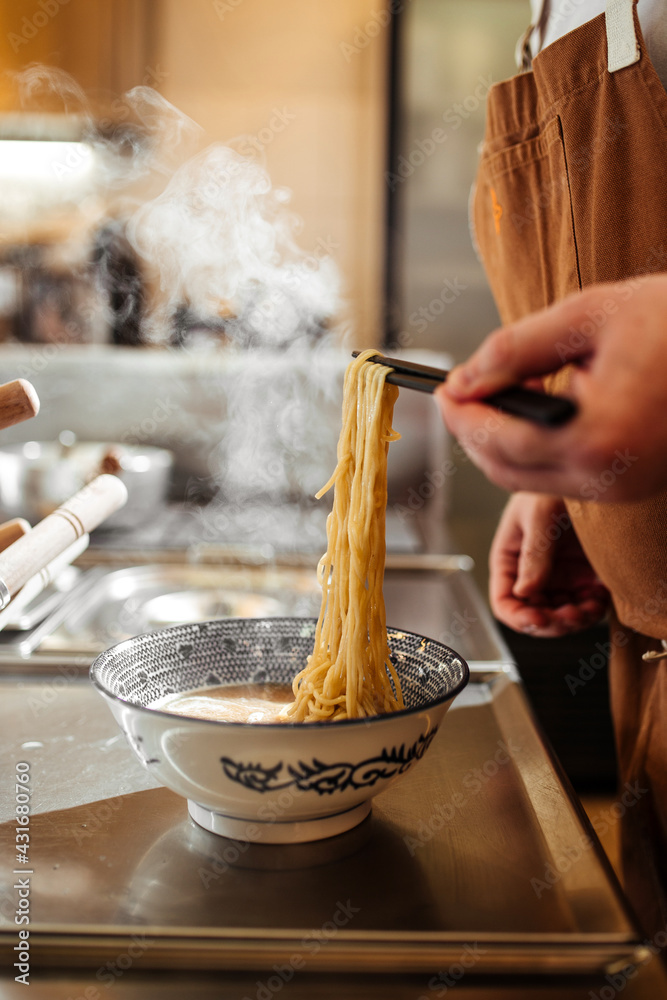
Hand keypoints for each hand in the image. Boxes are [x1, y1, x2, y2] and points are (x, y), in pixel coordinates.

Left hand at [436, 275, 666, 500]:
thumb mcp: (587, 316)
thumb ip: (514, 350)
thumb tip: (463, 378)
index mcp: (599, 438)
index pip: (502, 443)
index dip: (463, 417)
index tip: (441, 390)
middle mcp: (611, 478)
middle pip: (508, 473)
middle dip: (474, 434)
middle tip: (457, 394)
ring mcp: (624, 489)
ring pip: (531, 482)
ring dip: (501, 444)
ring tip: (495, 393)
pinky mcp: (633, 485)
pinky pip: (563, 477)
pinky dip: (534, 451)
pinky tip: (532, 410)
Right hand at [490, 492, 609, 636]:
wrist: (588, 473)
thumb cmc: (553, 486)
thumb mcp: (541, 516)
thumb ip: (533, 554)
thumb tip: (525, 591)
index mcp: (510, 559)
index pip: (504, 601)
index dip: (519, 617)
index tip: (540, 619)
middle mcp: (531, 572)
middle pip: (534, 615)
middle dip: (553, 622)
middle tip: (573, 615)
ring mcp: (558, 576)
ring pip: (560, 617)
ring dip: (575, 620)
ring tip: (590, 607)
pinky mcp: (583, 576)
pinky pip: (584, 606)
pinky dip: (592, 610)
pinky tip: (600, 598)